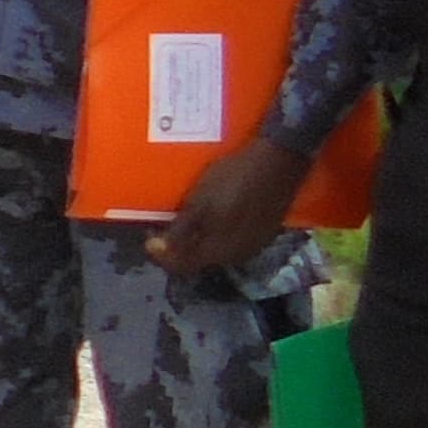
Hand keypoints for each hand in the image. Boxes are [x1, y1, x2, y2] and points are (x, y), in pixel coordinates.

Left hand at [151, 129, 302, 280]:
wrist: (278, 162)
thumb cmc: (233, 180)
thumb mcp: (200, 204)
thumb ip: (180, 232)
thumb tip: (156, 250)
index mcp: (219, 252)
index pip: (182, 266)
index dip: (161, 254)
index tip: (149, 235)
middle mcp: (238, 256)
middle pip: (200, 260)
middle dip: (179, 246)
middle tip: (164, 225)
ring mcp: (254, 245)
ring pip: (217, 251)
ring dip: (199, 240)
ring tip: (185, 219)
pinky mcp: (264, 233)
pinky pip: (234, 241)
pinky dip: (217, 233)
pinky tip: (213, 217)